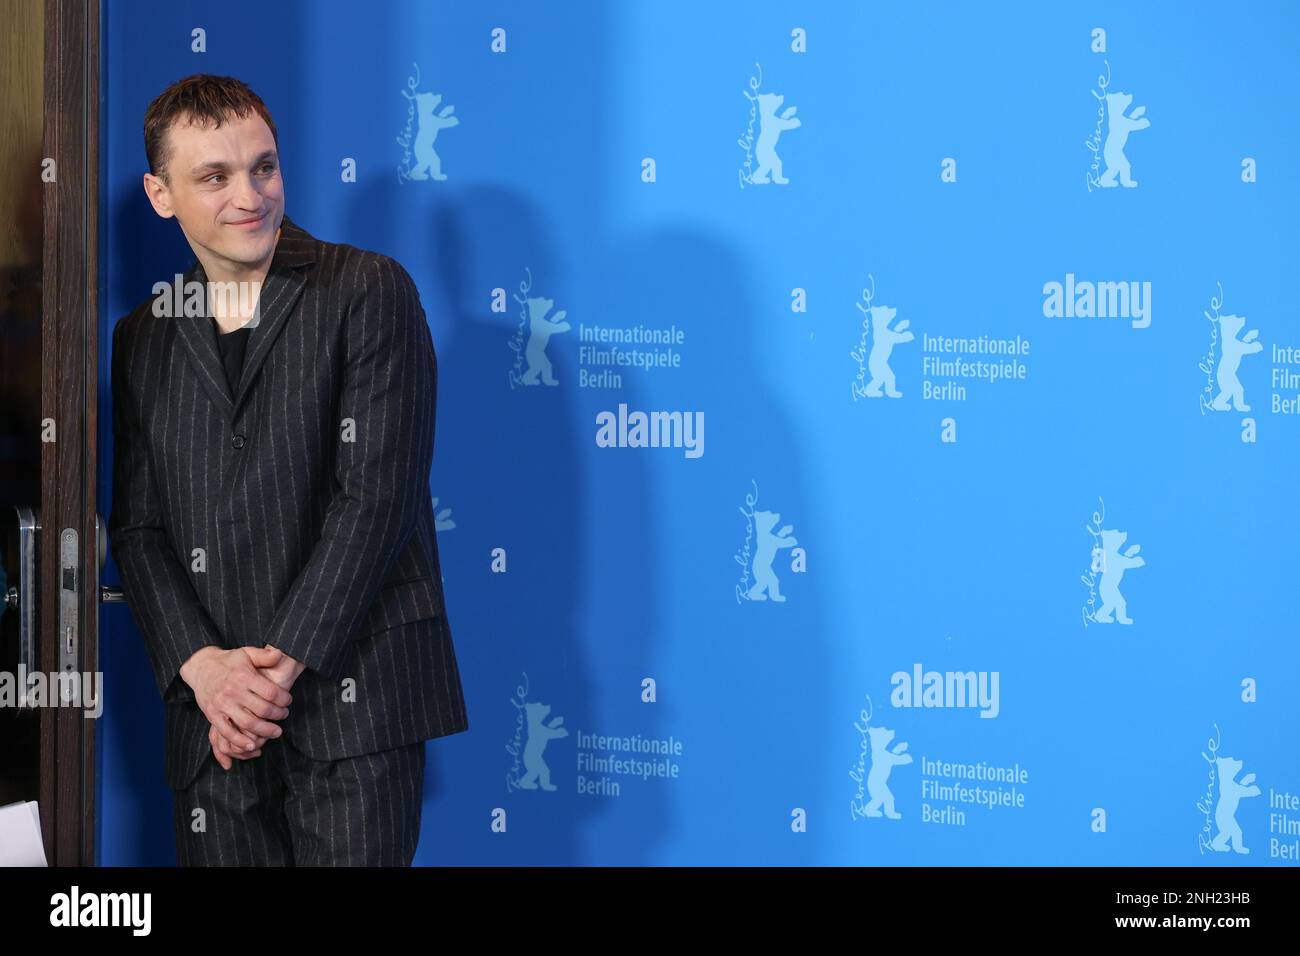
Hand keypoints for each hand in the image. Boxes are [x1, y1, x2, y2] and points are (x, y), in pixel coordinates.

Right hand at [209, 646, 306, 769]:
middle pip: (262, 709)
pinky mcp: (212, 714)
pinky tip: (252, 745)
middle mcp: (233, 691)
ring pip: (247, 723)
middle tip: (284, 715)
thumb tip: (280, 654)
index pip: (271, 692)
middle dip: (278, 715)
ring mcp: (222, 704)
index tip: (288, 701)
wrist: (201, 667)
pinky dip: (240, 741)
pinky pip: (227, 732)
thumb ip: (265, 655)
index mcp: (243, 676)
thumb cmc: (229, 661)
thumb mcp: (247, 653)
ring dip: (265, 731)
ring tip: (276, 732)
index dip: (284, 699)